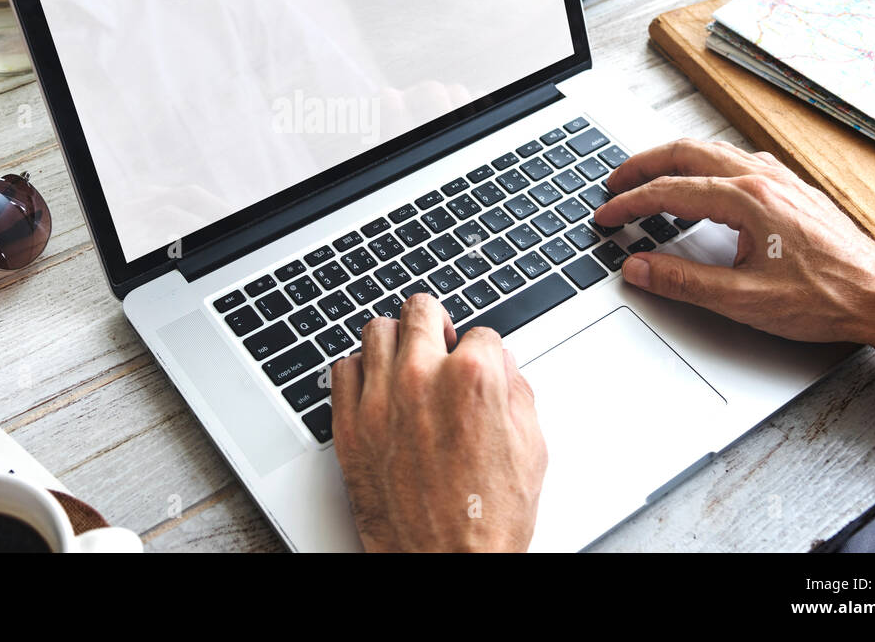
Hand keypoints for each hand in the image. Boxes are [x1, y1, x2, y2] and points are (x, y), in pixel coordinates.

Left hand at [330, 294, 545, 551]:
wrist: (447, 563)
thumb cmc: (488, 519)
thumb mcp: (531, 447)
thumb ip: (516, 391)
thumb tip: (502, 365)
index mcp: (473, 379)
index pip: (480, 331)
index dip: (484, 352)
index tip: (480, 365)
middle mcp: (422, 379)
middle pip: (420, 310)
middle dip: (437, 323)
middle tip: (440, 341)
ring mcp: (379, 399)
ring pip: (376, 330)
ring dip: (396, 341)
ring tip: (406, 360)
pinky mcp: (349, 424)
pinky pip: (343, 369)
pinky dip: (360, 370)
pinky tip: (376, 386)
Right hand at [593, 139, 874, 343]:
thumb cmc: (826, 299)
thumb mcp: (744, 300)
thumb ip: (683, 281)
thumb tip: (638, 267)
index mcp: (749, 199)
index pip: (670, 191)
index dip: (630, 203)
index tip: (606, 215)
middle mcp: (765, 180)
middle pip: (688, 153)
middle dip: (643, 165)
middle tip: (615, 183)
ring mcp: (781, 181)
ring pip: (713, 152)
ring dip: (674, 162)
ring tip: (649, 179)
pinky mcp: (793, 192)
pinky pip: (737, 162)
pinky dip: (705, 167)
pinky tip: (703, 185)